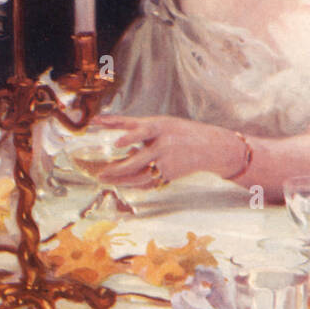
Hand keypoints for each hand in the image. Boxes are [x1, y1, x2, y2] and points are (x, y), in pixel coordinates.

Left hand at [90, 115, 241, 187]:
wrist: (209, 147)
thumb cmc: (181, 133)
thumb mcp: (163, 124)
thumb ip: (142, 131)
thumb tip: (121, 143)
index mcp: (160, 126)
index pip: (137, 127)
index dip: (123, 130)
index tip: (111, 136)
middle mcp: (162, 144)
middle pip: (135, 160)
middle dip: (117, 169)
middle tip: (100, 173)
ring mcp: (166, 160)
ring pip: (139, 175)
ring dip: (121, 179)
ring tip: (106, 179)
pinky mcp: (170, 173)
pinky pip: (148, 181)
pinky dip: (134, 183)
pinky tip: (123, 183)